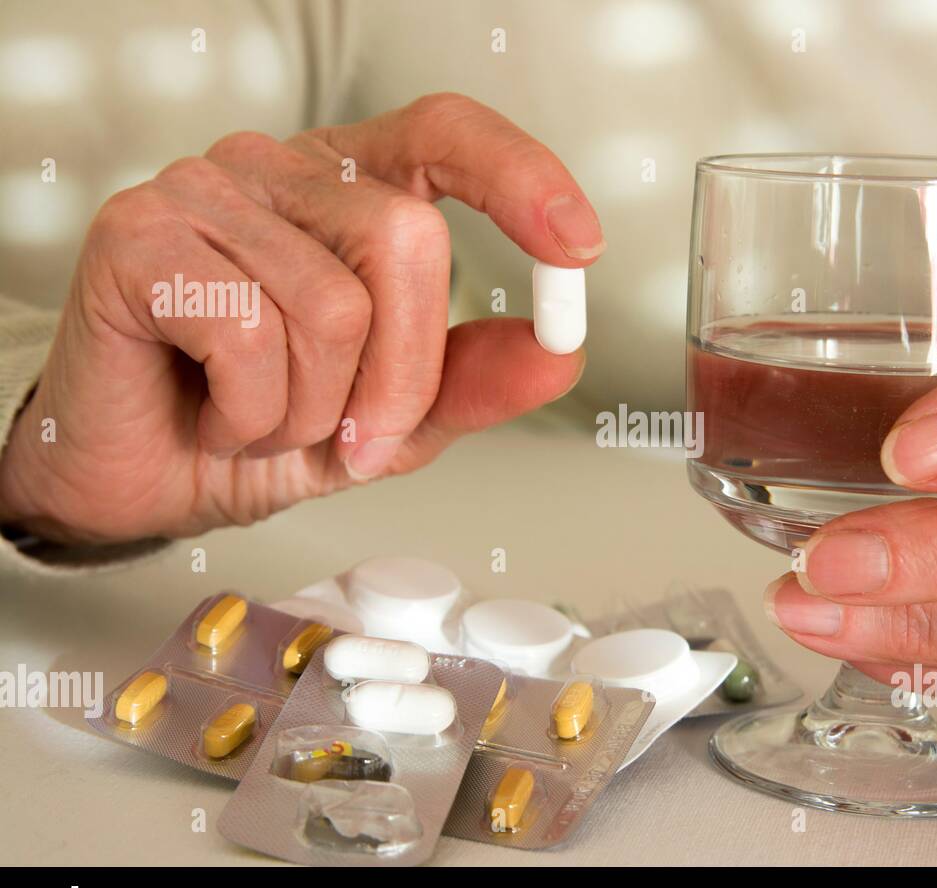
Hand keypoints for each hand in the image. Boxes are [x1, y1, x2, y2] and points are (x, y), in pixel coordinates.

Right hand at [0, 94, 601, 542]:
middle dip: (402, 375)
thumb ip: (469, 379)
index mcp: (343, 190)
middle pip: (405, 239)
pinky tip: (213, 411)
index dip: (519, 177)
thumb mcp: (388, 418)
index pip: (445, 135)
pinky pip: (247, 333)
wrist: (140, 481)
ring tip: (262, 418)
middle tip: (358, 437)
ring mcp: (202, 194)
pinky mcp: (137, 238)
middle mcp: (275, 172)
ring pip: (332, 306)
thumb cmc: (254, 426)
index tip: (575, 247)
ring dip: (313, 410)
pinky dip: (250, 412)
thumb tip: (558, 349)